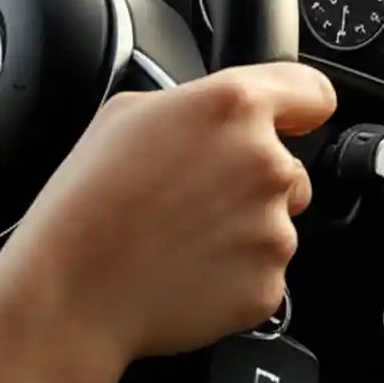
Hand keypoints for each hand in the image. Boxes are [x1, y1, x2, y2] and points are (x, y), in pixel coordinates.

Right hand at [0, 63, 334, 373]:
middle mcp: (266, 164)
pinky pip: (262, 270)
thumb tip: (214, 115)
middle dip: (251, 178)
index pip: (312, 92)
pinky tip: (184, 268)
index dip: (299, 106)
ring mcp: (273, 230)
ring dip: (241, 227)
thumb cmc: (87, 200)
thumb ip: (193, 102)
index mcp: (233, 108)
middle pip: (289, 166)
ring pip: (275, 220)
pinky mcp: (268, 284)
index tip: (292, 119)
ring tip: (178, 235)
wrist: (71, 290)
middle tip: (191, 195)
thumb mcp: (126, 112)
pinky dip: (232, 272)